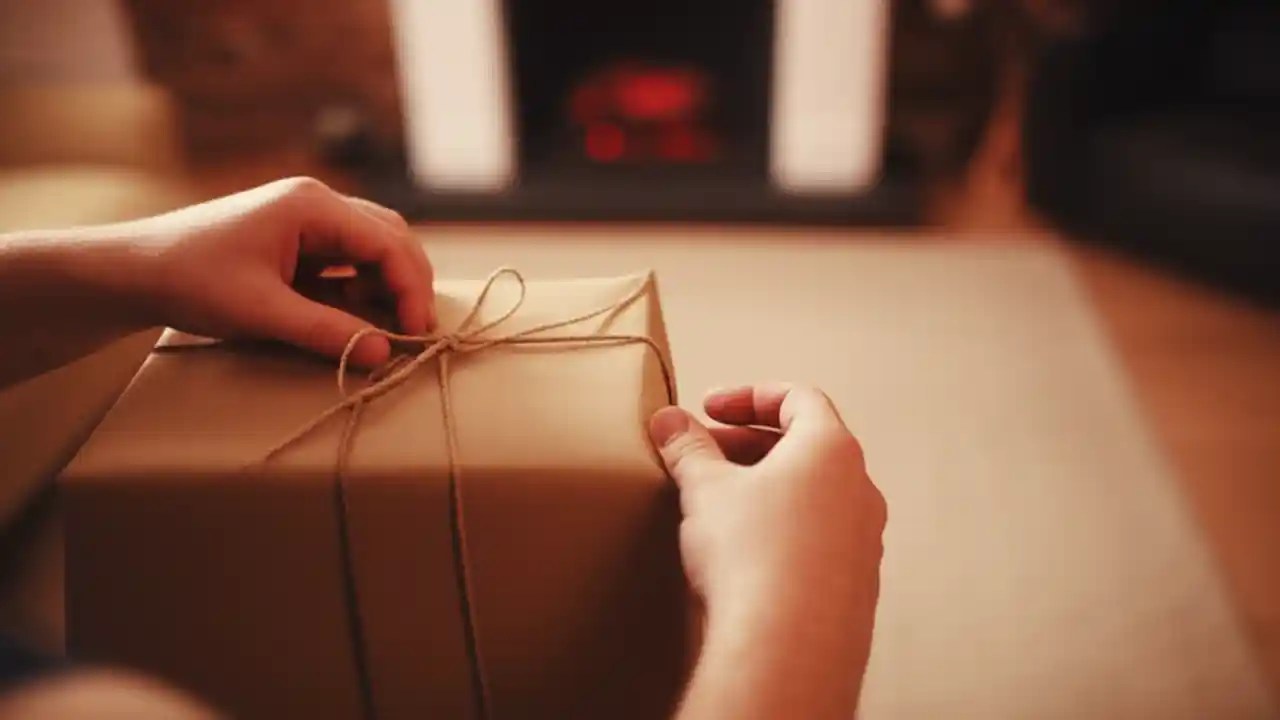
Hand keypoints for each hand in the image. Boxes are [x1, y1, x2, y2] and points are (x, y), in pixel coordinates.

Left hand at [128, 177, 432, 366]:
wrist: (134, 272)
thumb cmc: (191, 281)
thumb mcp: (261, 312)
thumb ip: (326, 331)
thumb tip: (383, 354)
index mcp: (311, 205)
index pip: (386, 241)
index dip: (410, 288)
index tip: (417, 332)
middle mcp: (316, 204)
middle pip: (390, 237)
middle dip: (408, 284)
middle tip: (414, 332)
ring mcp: (307, 220)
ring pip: (373, 249)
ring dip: (386, 287)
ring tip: (387, 328)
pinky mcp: (298, 242)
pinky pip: (348, 262)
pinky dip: (361, 290)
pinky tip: (355, 318)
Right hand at [649, 384, 885, 716]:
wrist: (787, 647)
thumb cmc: (752, 555)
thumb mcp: (705, 489)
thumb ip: (687, 448)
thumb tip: (669, 421)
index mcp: (832, 450)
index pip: (798, 398)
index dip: (748, 396)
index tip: (707, 409)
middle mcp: (861, 489)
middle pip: (807, 445)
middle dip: (749, 444)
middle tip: (703, 455)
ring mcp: (864, 540)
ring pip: (815, 495)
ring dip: (767, 488)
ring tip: (719, 504)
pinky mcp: (856, 585)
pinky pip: (820, 539)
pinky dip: (784, 528)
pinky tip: (744, 553)